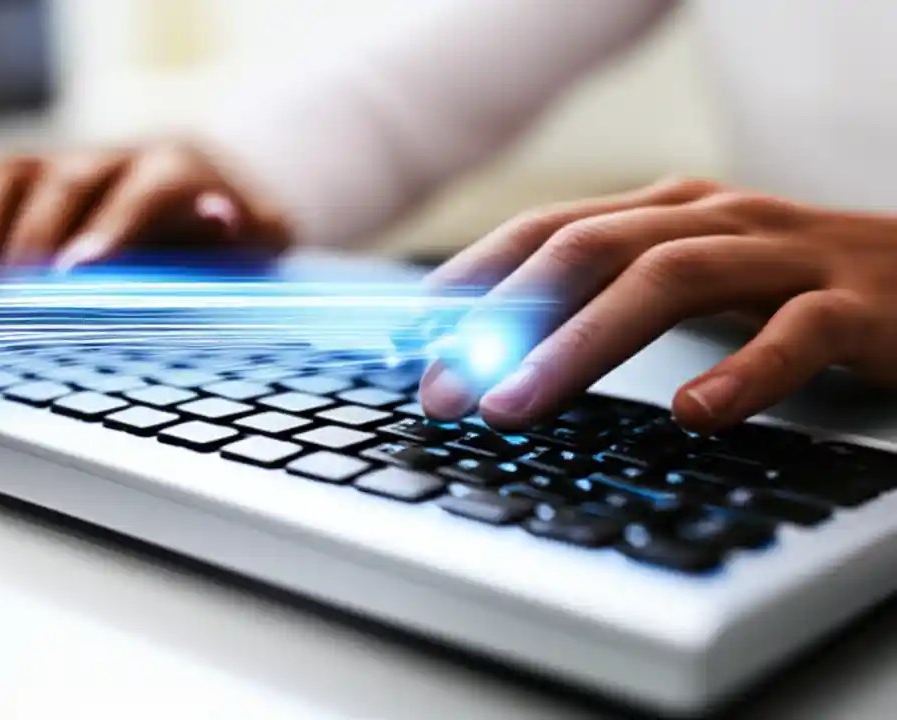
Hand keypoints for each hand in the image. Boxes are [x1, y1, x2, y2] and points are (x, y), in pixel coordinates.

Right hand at [0, 140, 290, 278]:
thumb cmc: (234, 232)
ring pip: (7, 176)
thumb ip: (243, 236)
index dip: (109, 229)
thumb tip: (223, 219)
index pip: (145, 189)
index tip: (73, 273)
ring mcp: (62, 162)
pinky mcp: (25, 179)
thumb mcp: (262, 239)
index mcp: (176, 169)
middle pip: (64, 180)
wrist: (206, 185)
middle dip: (29, 236)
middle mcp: (112, 157)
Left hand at [419, 177, 896, 433]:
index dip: (472, 280)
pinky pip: (794, 334)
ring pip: (667, 281)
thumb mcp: (686, 275)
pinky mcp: (854, 306)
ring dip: (580, 344)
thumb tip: (497, 344)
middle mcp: (711, 220)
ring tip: (517, 403)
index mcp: (664, 211)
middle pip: (586, 251)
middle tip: (445, 390)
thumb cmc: (791, 281)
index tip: (411, 337)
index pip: (546, 229)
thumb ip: (603, 296)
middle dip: (501, 321)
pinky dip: (741, 372)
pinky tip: (694, 411)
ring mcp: (782, 257)